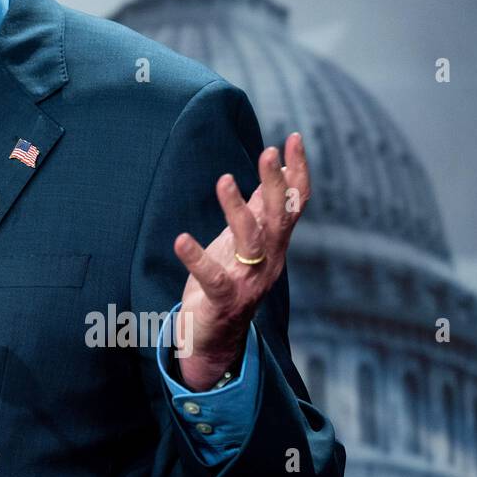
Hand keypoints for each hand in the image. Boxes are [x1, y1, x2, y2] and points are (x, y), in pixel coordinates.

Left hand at [172, 132, 310, 390]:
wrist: (216, 338)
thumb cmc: (228, 282)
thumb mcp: (245, 242)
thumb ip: (258, 209)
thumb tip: (272, 170)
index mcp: (275, 244)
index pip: (294, 203)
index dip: (296, 172)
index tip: (292, 139)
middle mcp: (268, 261)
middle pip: (279, 217)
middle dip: (275, 184)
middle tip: (268, 152)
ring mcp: (248, 281)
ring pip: (252, 241)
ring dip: (238, 210)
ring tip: (224, 180)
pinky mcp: (223, 299)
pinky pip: (211, 276)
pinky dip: (196, 257)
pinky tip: (180, 240)